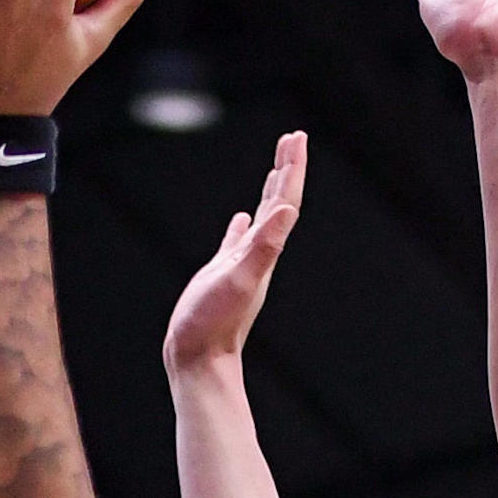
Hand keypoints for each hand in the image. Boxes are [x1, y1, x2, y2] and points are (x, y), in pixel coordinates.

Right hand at [163, 129, 307, 376]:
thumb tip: (287, 211)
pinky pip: (236, 242)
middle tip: (292, 139)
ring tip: (276, 169)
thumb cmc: (214, 324)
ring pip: (261, 219)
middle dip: (286, 170)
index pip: (284, 202)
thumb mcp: (239, 279)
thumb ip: (264, 246)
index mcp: (265, 251)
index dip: (292, 169)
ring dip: (270, 192)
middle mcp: (258, 254)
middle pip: (278, 204)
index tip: (297, 138)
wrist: (199, 360)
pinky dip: (243, 225)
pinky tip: (242, 217)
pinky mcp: (221, 276)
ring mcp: (240, 265)